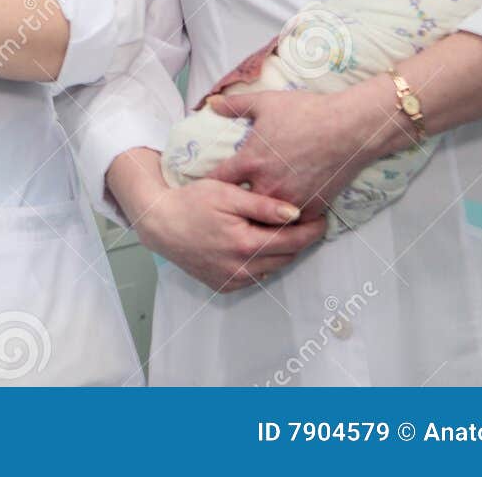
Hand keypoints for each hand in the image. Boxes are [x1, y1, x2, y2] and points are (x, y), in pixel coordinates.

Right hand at [134, 176, 325, 291]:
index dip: (312, 230)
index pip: (293, 241)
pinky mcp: (224, 286)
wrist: (159, 224)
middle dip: (299, 240)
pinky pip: (255, 276)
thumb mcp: (226, 193)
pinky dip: (261, 262)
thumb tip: (295, 214)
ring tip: (278, 231)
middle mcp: (241, 269)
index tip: (322, 218)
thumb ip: (262, 205)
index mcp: (245, 244)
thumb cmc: (191, 202)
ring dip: (281, 252)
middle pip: (287, 257)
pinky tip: (254, 244)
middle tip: (304, 221)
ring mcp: (232, 281)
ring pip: (273, 269)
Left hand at [205, 82, 393, 215]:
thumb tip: (210, 104)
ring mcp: (291, 200)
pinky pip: (295, 224)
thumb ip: (235, 105)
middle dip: (232, 209)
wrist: (349, 126)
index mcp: (251, 161)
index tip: (204, 188)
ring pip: (267, 222)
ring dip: (260, 221)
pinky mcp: (314, 207)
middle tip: (225, 212)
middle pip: (239, 208)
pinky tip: (283, 223)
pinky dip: (289, 223)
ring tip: (252, 225)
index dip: (209, 184)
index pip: (219, 180)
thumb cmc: (306, 112)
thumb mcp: (266, 103)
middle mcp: (267, 185)